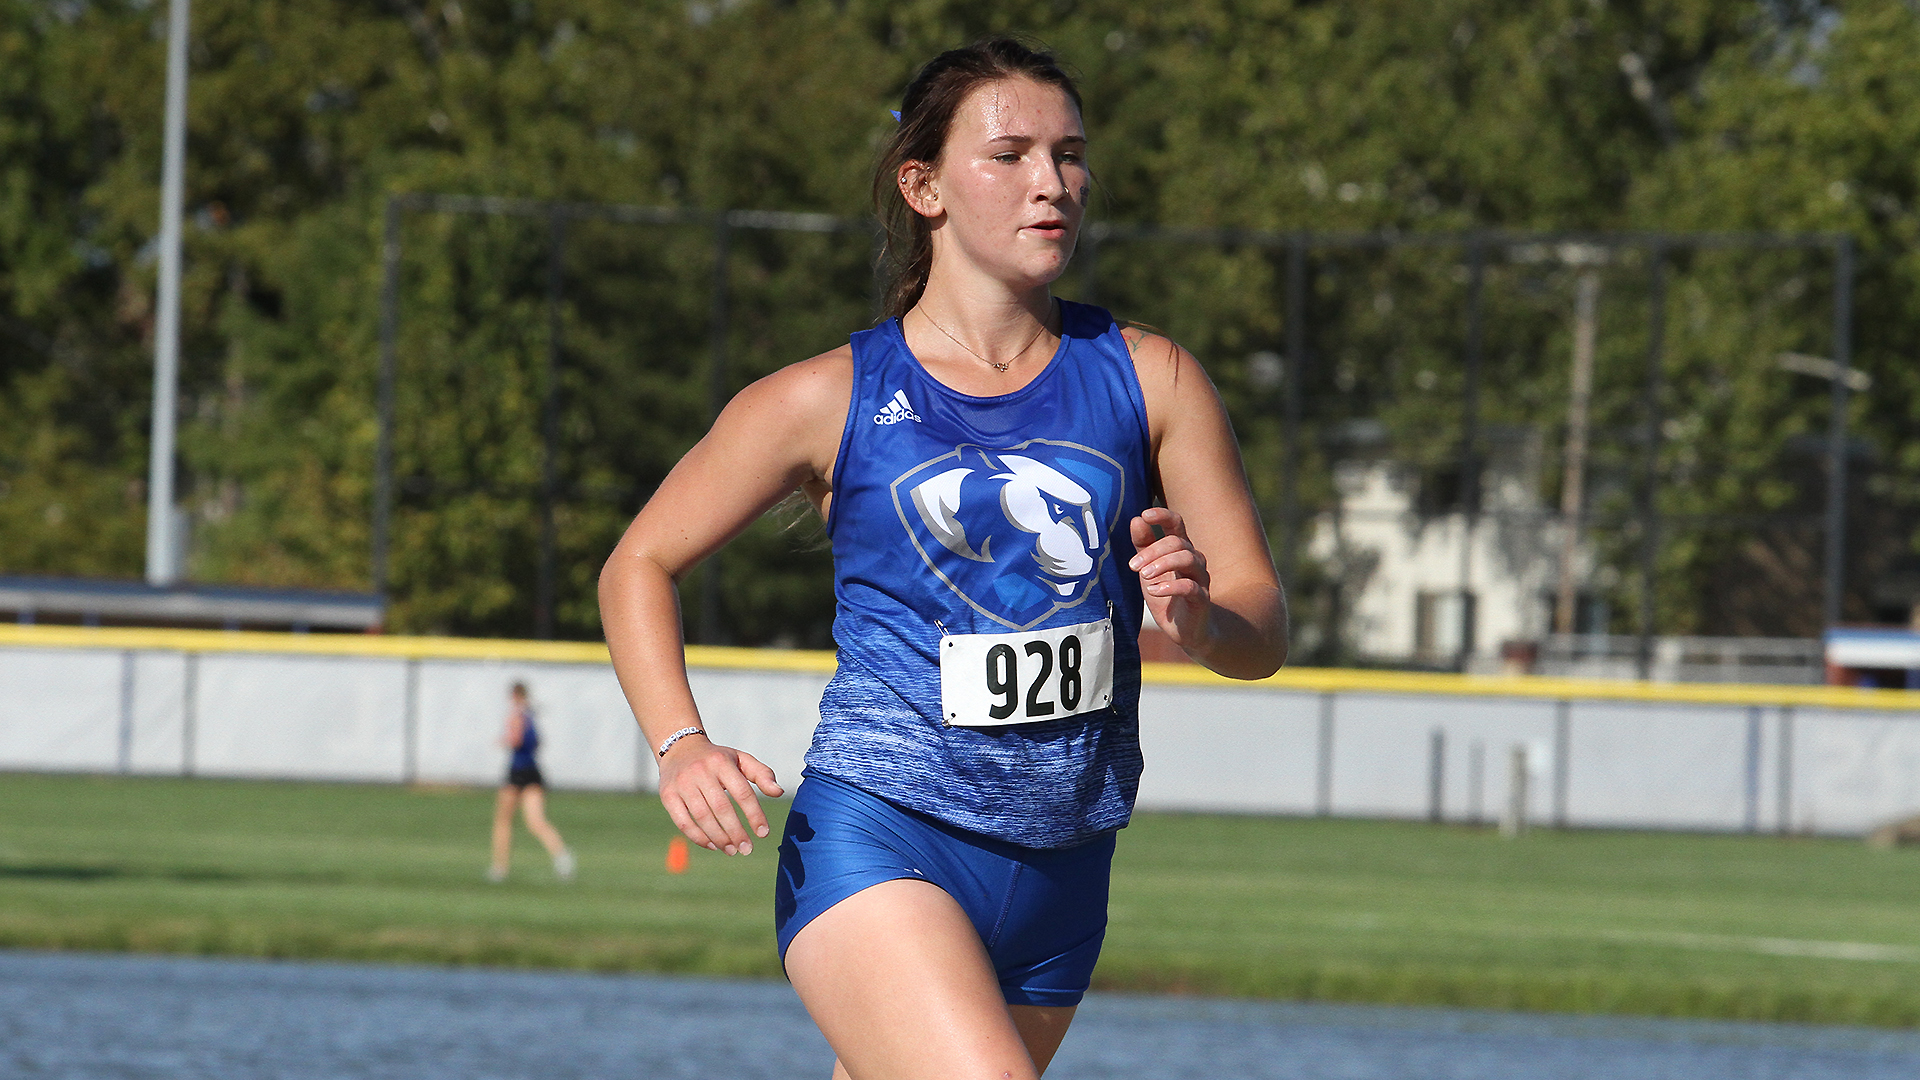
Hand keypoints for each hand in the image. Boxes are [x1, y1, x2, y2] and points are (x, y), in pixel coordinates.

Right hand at [656, 734, 784, 855]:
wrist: (679, 748)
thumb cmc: (717, 759)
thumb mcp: (740, 759)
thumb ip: (762, 774)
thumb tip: (779, 792)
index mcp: (721, 762)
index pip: (742, 792)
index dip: (754, 814)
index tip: (763, 833)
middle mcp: (700, 771)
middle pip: (721, 808)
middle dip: (736, 832)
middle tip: (747, 849)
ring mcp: (682, 784)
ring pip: (701, 817)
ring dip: (718, 838)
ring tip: (731, 850)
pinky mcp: (668, 795)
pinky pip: (683, 822)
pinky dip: (698, 837)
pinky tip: (713, 846)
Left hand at [1128, 506, 1211, 650]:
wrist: (1186, 630)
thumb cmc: (1167, 595)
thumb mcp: (1149, 570)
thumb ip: (1143, 546)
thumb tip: (1136, 519)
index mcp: (1180, 550)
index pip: (1177, 523)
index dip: (1163, 516)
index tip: (1145, 515)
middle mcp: (1194, 560)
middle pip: (1177, 542)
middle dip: (1152, 551)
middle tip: (1133, 566)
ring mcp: (1200, 579)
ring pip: (1187, 559)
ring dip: (1162, 564)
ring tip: (1144, 575)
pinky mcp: (1201, 599)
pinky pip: (1190, 587)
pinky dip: (1170, 587)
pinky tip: (1154, 590)